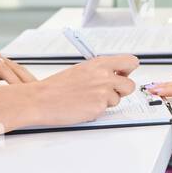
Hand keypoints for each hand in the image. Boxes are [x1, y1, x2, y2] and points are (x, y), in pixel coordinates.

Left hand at [0, 49, 35, 90]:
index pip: (3, 68)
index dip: (13, 79)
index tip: (20, 91)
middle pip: (14, 67)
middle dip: (25, 79)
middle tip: (37, 92)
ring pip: (17, 70)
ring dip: (26, 80)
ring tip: (37, 92)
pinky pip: (13, 74)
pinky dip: (21, 82)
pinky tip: (28, 90)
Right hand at [25, 55, 139, 126]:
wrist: (41, 99)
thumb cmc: (57, 87)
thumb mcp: (82, 70)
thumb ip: (101, 71)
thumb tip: (115, 75)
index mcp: (100, 63)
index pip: (130, 62)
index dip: (128, 71)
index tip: (124, 75)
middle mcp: (104, 75)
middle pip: (130, 85)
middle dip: (122, 91)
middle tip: (109, 92)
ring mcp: (103, 91)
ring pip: (117, 100)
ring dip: (106, 102)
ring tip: (88, 99)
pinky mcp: (99, 106)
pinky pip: (105, 110)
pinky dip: (97, 110)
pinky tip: (83, 106)